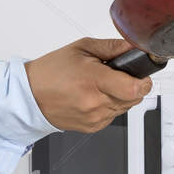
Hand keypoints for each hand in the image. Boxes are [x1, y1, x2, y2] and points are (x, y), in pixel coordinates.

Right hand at [25, 38, 152, 132]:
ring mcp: (94, 117)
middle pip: (134, 98)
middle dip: (132, 86)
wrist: (30, 96)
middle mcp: (95, 102)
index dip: (144, 81)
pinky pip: (113, 116)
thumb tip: (134, 46)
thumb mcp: (82, 48)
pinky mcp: (92, 127)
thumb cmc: (51, 72)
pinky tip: (94, 96)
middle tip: (116, 76)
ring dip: (120, 96)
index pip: (135, 88)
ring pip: (125, 108)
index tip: (142, 75)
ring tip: (100, 85)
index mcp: (93, 80)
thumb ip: (112, 47)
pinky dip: (109, 106)